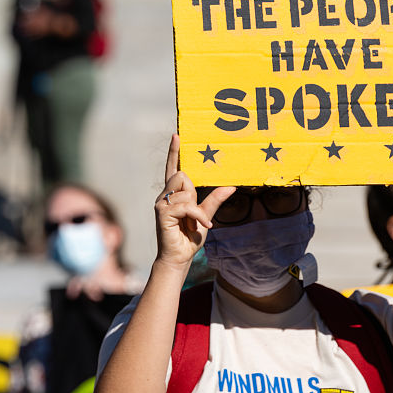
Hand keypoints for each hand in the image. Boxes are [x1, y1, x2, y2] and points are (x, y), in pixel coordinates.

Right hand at [155, 134, 235, 268]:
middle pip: (182, 175)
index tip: (177, 135)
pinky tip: (200, 226)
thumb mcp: (206, 215)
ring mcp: (161, 203)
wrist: (179, 257)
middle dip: (194, 192)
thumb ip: (215, 200)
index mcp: (174, 193)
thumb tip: (231, 186)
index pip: (174, 167)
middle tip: (195, 213)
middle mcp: (165, 195)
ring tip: (193, 223)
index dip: (174, 152)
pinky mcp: (162, 212)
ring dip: (196, 208)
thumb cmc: (189, 237)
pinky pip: (186, 205)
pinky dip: (197, 216)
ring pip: (185, 189)